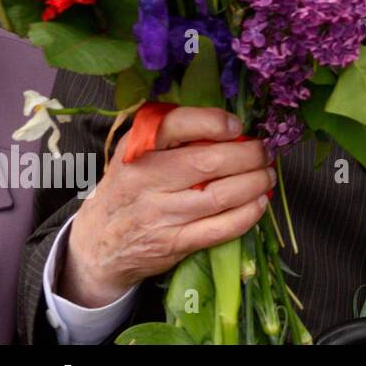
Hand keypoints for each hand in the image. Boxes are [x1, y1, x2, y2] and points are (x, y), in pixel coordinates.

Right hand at [60, 107, 273, 308]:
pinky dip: (248, 214)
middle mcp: (144, 179)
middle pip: (209, 162)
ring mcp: (159, 214)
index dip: (214, 122)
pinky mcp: (172, 242)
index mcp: (137, 149)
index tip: (237, 126)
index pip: (176, 125)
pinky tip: (259, 203)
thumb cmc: (130, 187)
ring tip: (267, 175)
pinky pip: (220, 228)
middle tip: (265, 153)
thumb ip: (173, 135)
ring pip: (221, 196)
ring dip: (256, 183)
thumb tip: (232, 126)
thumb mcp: (135, 153)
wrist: (98, 242)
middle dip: (249, 155)